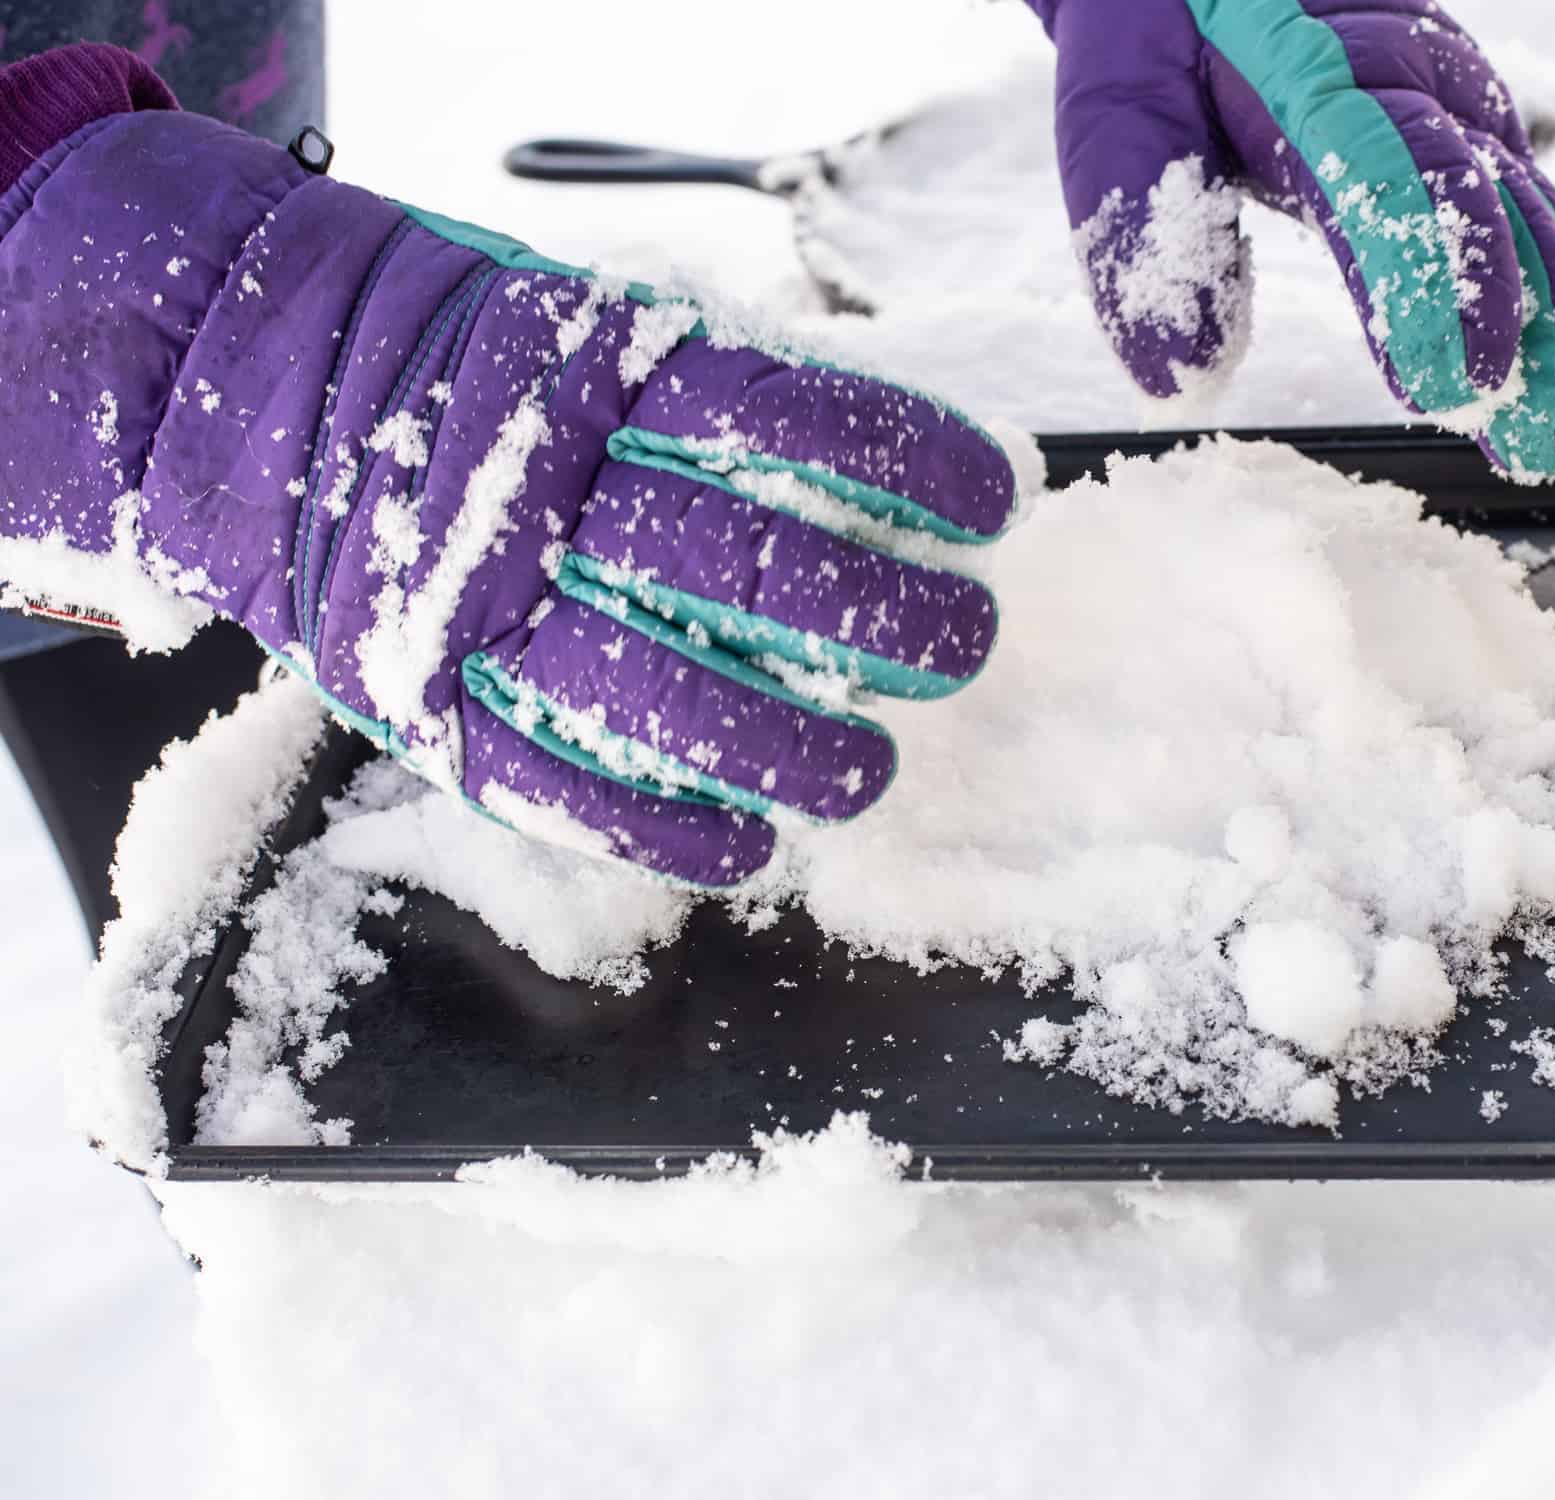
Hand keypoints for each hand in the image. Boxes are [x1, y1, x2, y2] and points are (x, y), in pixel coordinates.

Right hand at [0, 112, 1015, 886]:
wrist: (267, 386)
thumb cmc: (490, 368)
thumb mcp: (606, 332)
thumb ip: (734, 395)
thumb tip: (914, 474)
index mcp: (600, 375)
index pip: (784, 419)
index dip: (906, 465)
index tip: (994, 504)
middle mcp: (547, 490)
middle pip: (743, 568)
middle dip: (882, 621)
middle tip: (965, 642)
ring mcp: (481, 604)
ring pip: (663, 697)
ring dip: (794, 750)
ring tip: (872, 768)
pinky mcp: (431, 703)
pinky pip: (561, 788)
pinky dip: (666, 827)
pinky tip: (753, 844)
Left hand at [1030, 0, 1554, 478]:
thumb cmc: (1156, 27)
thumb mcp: (1115, 104)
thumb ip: (1143, 230)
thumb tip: (1181, 379)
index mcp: (1321, 73)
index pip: (1396, 182)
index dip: (1429, 289)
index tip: (1447, 389)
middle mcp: (1420, 82)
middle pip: (1494, 212)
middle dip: (1528, 339)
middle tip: (1536, 447)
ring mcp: (1465, 107)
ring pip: (1541, 225)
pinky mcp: (1483, 136)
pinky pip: (1549, 225)